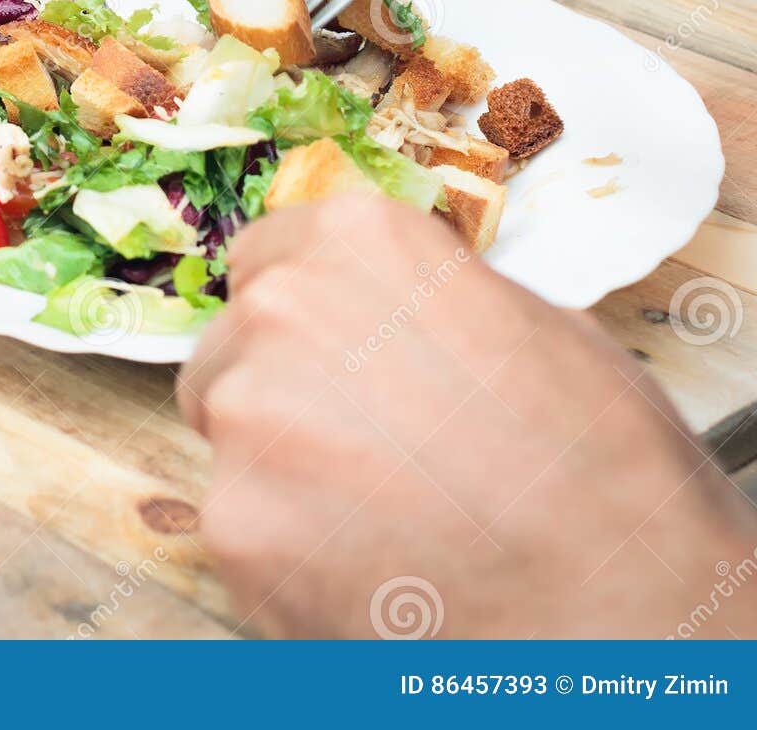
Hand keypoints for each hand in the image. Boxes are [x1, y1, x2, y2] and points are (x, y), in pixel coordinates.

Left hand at [178, 198, 756, 638]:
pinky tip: (365, 570)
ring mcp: (248, 413)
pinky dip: (286, 553)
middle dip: (278, 392)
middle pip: (234, 346)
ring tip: (376, 517)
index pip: (268, 258)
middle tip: (361, 451)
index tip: (329, 353)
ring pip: (226, 434)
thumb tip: (398, 313)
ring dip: (276, 470)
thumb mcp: (534, 326)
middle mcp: (281, 308)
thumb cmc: (604, 467)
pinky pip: (240, 526)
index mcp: (354, 241)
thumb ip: (428, 302)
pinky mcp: (234, 520)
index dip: (303, 316)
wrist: (622, 608)